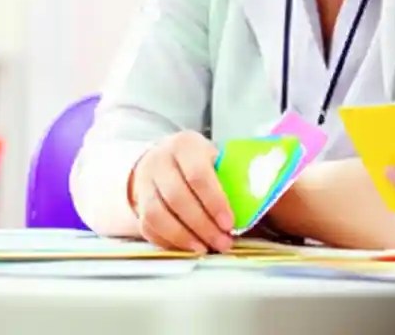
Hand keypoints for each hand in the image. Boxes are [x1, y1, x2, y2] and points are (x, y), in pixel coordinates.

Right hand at [129, 131, 233, 252]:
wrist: (167, 159)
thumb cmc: (203, 164)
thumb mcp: (219, 161)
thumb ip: (235, 180)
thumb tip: (256, 207)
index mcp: (185, 145)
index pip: (197, 175)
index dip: (214, 202)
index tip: (229, 224)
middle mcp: (159, 160)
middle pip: (176, 197)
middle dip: (202, 225)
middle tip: (222, 243)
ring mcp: (144, 181)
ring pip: (157, 214)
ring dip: (183, 237)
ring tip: (205, 248)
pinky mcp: (138, 202)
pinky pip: (148, 226)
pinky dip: (168, 241)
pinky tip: (188, 247)